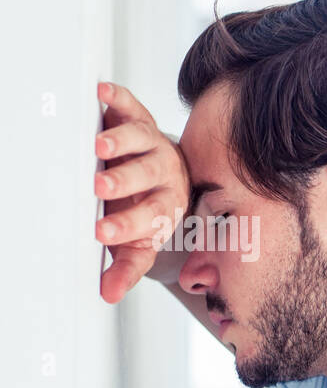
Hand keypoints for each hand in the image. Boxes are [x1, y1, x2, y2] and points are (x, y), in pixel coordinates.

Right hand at [94, 81, 191, 303]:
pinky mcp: (139, 117)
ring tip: (100, 147)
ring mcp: (154, 144)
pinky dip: (119, 98)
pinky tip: (102, 93)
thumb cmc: (146, 207)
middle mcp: (164, 173)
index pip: (150, 218)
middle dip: (125, 184)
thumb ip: (127, 264)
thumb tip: (109, 294)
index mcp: (165, 206)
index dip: (128, 226)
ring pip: (142, 140)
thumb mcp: (140, 238)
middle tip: (102, 188)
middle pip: (147, 177)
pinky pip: (132, 106)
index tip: (103, 233)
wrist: (165, 172)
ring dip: (121, 143)